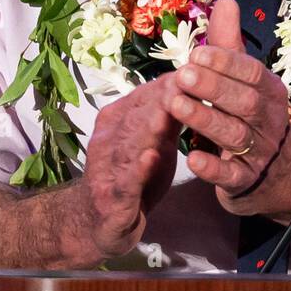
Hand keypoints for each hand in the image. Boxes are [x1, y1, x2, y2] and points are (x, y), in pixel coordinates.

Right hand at [64, 75, 180, 264]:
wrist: (95, 222)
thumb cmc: (128, 176)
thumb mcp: (151, 141)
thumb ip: (168, 116)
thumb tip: (193, 82)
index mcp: (118, 121)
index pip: (144, 96)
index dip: (169, 83)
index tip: (195, 68)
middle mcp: (109, 139)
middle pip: (136, 115)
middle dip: (162, 99)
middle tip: (187, 82)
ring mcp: (107, 168)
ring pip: (128, 144)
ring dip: (147, 128)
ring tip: (165, 114)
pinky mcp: (111, 198)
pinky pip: (125, 182)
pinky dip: (137, 170)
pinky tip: (149, 158)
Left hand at [166, 0, 290, 219]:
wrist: (273, 172)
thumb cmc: (248, 115)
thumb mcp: (242, 79)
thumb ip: (229, 44)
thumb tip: (226, 1)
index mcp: (268, 90)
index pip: (250, 72)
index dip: (225, 62)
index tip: (195, 53)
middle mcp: (268, 120)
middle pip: (244, 102)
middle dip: (213, 87)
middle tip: (182, 75)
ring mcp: (259, 152)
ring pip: (234, 135)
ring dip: (205, 119)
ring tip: (176, 105)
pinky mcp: (244, 180)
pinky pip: (231, 175)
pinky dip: (212, 168)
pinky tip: (192, 159)